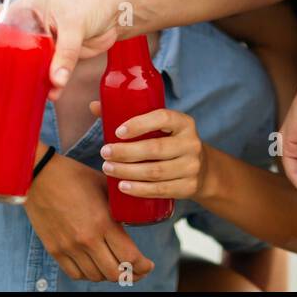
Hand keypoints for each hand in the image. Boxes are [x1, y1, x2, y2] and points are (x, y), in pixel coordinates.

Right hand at [0, 0, 121, 103]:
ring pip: (2, 65)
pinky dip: (17, 92)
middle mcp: (20, 28)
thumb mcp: (76, 26)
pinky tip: (3, 105)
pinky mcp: (45, 63)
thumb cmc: (93, 8)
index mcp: (22, 9)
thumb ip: (66, 54)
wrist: (114, 18)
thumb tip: (55, 83)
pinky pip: (26, 79)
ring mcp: (31, 47)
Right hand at [24, 152, 155, 284]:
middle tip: (138, 270)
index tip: (148, 264)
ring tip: (117, 266)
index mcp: (104, 222)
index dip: (144, 266)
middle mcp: (87, 239)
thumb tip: (137, 216)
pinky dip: (89, 274)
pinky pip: (76, 274)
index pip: (130, 257)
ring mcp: (69, 247)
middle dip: (131, 275)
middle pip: (115, 273)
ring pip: (96, 276)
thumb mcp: (105, 187)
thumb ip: (120, 207)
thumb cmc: (75, 176)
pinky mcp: (55, 249)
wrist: (39, 175)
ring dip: (110, 275)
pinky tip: (95, 265)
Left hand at [93, 101, 209, 200]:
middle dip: (125, 152)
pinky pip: (161, 190)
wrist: (202, 170)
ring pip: (155, 171)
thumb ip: (129, 115)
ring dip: (128, 172)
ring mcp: (192, 167)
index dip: (139, 124)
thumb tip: (93, 106)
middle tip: (105, 153)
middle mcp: (191, 143)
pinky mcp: (188, 187)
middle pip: (155, 148)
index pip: (163, 118)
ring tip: (108, 168)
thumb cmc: (169, 142)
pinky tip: (123, 186)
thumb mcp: (160, 127)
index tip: (117, 132)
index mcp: (184, 123)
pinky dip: (140, 189)